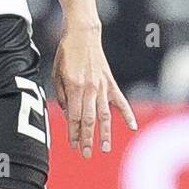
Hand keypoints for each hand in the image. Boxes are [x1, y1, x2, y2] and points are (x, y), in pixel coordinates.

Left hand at [53, 22, 136, 156]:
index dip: (74, 133)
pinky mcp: (110, 83)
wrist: (83, 35)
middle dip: (87, 139)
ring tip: (105, 149)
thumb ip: (63, 96)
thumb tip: (70, 116)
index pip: (75, 116)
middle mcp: (90, 89)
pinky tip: (132, 127)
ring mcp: (102, 86)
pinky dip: (127, 114)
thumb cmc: (66, 55)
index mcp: (74, 87)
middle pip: (89, 120)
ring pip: (105, 115)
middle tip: (86, 154)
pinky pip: (120, 101)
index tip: (73, 146)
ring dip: (104, 133)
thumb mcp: (57, 75)